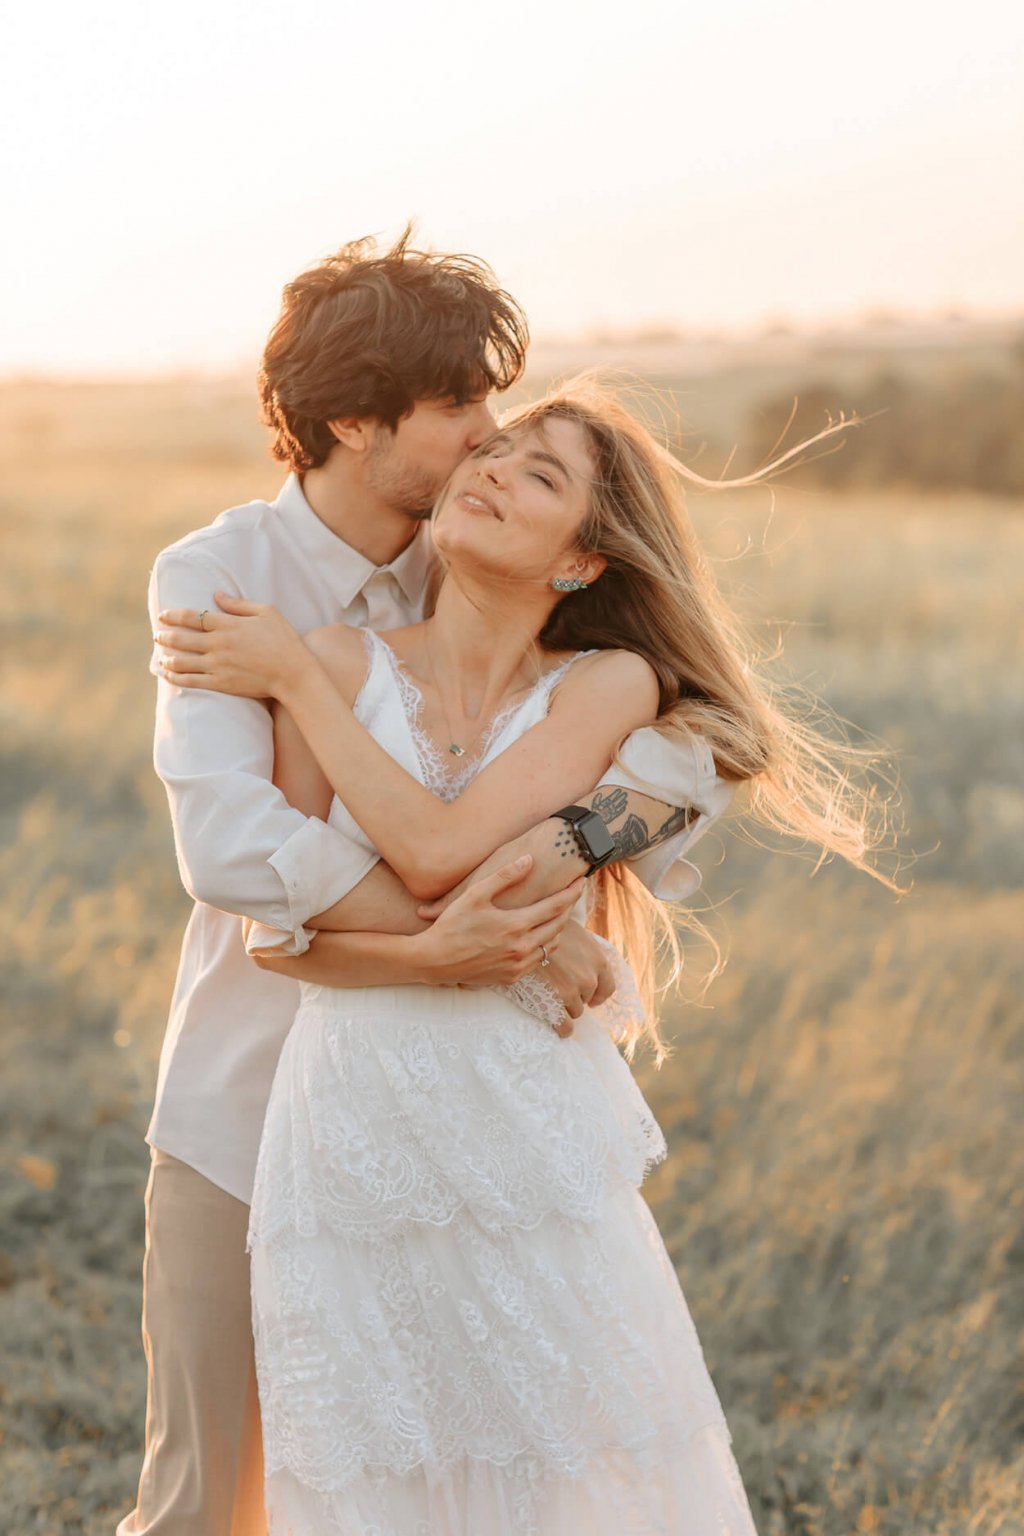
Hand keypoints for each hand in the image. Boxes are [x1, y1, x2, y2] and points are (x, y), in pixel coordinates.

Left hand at [155, 593, 310, 698]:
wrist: (293, 673)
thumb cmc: (284, 639)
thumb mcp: (266, 613)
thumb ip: (239, 604)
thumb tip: (217, 595)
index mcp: (228, 625)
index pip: (192, 617)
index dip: (174, 616)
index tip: (163, 615)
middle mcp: (218, 644)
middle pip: (182, 639)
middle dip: (165, 636)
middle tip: (157, 635)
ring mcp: (218, 665)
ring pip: (182, 661)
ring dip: (167, 658)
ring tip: (160, 657)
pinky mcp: (221, 684)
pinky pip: (191, 681)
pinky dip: (176, 678)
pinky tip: (168, 675)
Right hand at [414, 855, 584, 987]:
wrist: (434, 960)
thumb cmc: (452, 925)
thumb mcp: (476, 894)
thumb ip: (504, 876)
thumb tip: (529, 859)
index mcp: (516, 926)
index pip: (555, 907)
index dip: (571, 893)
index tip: (582, 881)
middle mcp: (522, 948)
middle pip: (558, 926)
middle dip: (569, 908)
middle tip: (573, 894)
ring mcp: (518, 966)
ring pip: (550, 946)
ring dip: (557, 929)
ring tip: (556, 914)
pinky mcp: (511, 978)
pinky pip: (537, 961)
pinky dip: (542, 946)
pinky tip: (537, 936)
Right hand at [541, 920, 615, 1019]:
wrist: (528, 930)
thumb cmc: (550, 927)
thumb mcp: (577, 933)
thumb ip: (587, 951)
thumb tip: (588, 961)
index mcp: (599, 960)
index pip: (608, 988)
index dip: (598, 995)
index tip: (591, 999)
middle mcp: (590, 978)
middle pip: (588, 998)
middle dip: (577, 996)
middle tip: (561, 988)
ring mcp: (573, 991)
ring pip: (576, 1011)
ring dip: (566, 1007)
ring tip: (552, 998)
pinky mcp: (555, 1000)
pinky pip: (564, 1025)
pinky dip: (562, 1028)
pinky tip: (557, 1026)